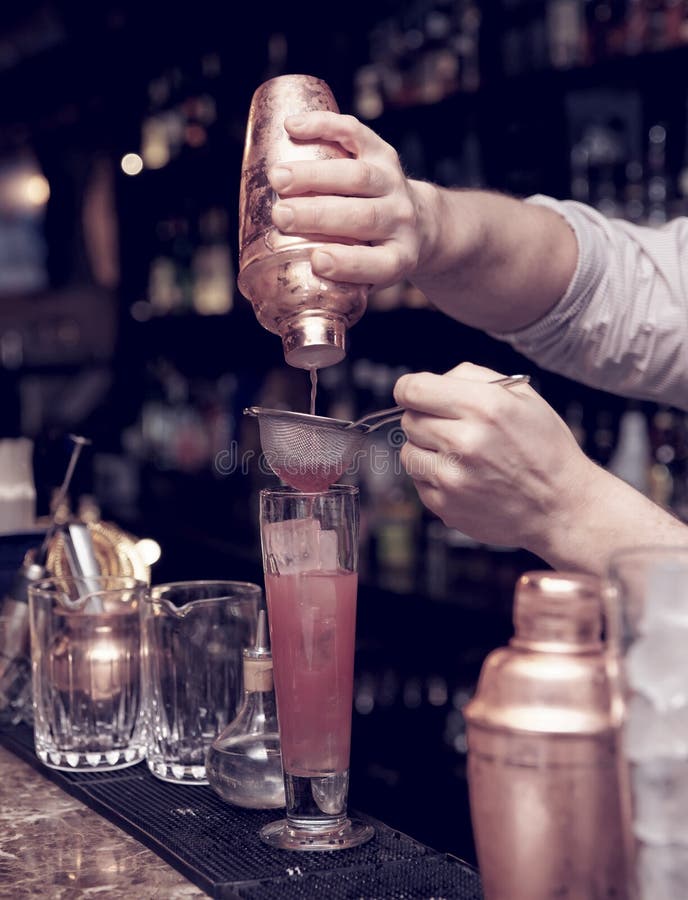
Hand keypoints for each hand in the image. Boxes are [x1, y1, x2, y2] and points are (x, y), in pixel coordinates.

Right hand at [267, 111, 425, 287]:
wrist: (421, 223)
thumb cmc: (379, 254)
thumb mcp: (370, 278)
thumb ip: (334, 283)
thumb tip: (278, 287)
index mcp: (399, 258)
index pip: (379, 264)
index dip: (349, 263)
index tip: (317, 260)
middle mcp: (401, 221)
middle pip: (363, 217)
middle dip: (320, 215)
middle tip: (282, 215)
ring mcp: (394, 184)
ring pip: (358, 177)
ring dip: (315, 175)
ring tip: (278, 178)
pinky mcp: (383, 152)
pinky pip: (356, 133)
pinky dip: (324, 126)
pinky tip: (292, 127)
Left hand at [393, 362, 596, 553]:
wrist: (561, 507)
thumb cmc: (545, 448)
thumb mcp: (522, 396)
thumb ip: (471, 377)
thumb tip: (432, 381)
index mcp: (483, 406)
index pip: (413, 389)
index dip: (408, 389)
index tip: (412, 394)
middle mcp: (464, 441)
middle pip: (409, 420)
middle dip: (424, 419)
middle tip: (451, 427)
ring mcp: (452, 477)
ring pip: (408, 452)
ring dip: (426, 449)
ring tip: (459, 454)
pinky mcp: (445, 506)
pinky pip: (418, 481)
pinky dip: (434, 477)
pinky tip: (464, 476)